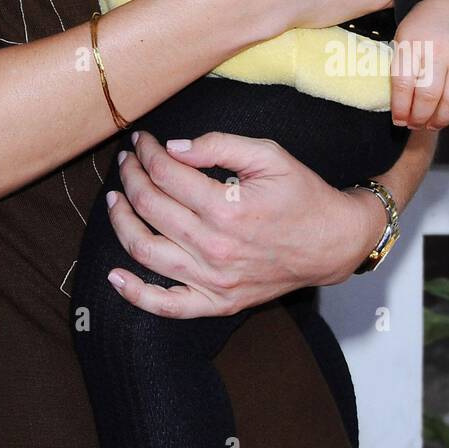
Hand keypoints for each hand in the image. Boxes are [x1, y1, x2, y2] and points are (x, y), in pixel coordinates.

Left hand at [102, 129, 384, 317]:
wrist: (333, 243)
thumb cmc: (302, 195)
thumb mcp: (269, 155)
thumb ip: (219, 146)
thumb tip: (173, 147)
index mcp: (227, 208)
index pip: (166, 174)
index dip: (146, 153)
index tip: (141, 141)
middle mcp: (215, 248)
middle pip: (150, 208)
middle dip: (130, 178)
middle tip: (126, 161)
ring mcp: (214, 280)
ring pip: (147, 252)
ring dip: (121, 222)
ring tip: (115, 198)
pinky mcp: (218, 302)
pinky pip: (167, 305)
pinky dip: (136, 294)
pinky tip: (115, 275)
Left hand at [391, 0, 448, 130]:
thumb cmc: (424, 24)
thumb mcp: (403, 37)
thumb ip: (401, 66)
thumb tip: (400, 105)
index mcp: (413, 44)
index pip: (403, 84)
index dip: (400, 108)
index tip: (398, 120)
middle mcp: (439, 51)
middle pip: (429, 96)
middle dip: (420, 118)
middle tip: (415, 124)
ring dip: (443, 119)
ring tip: (433, 125)